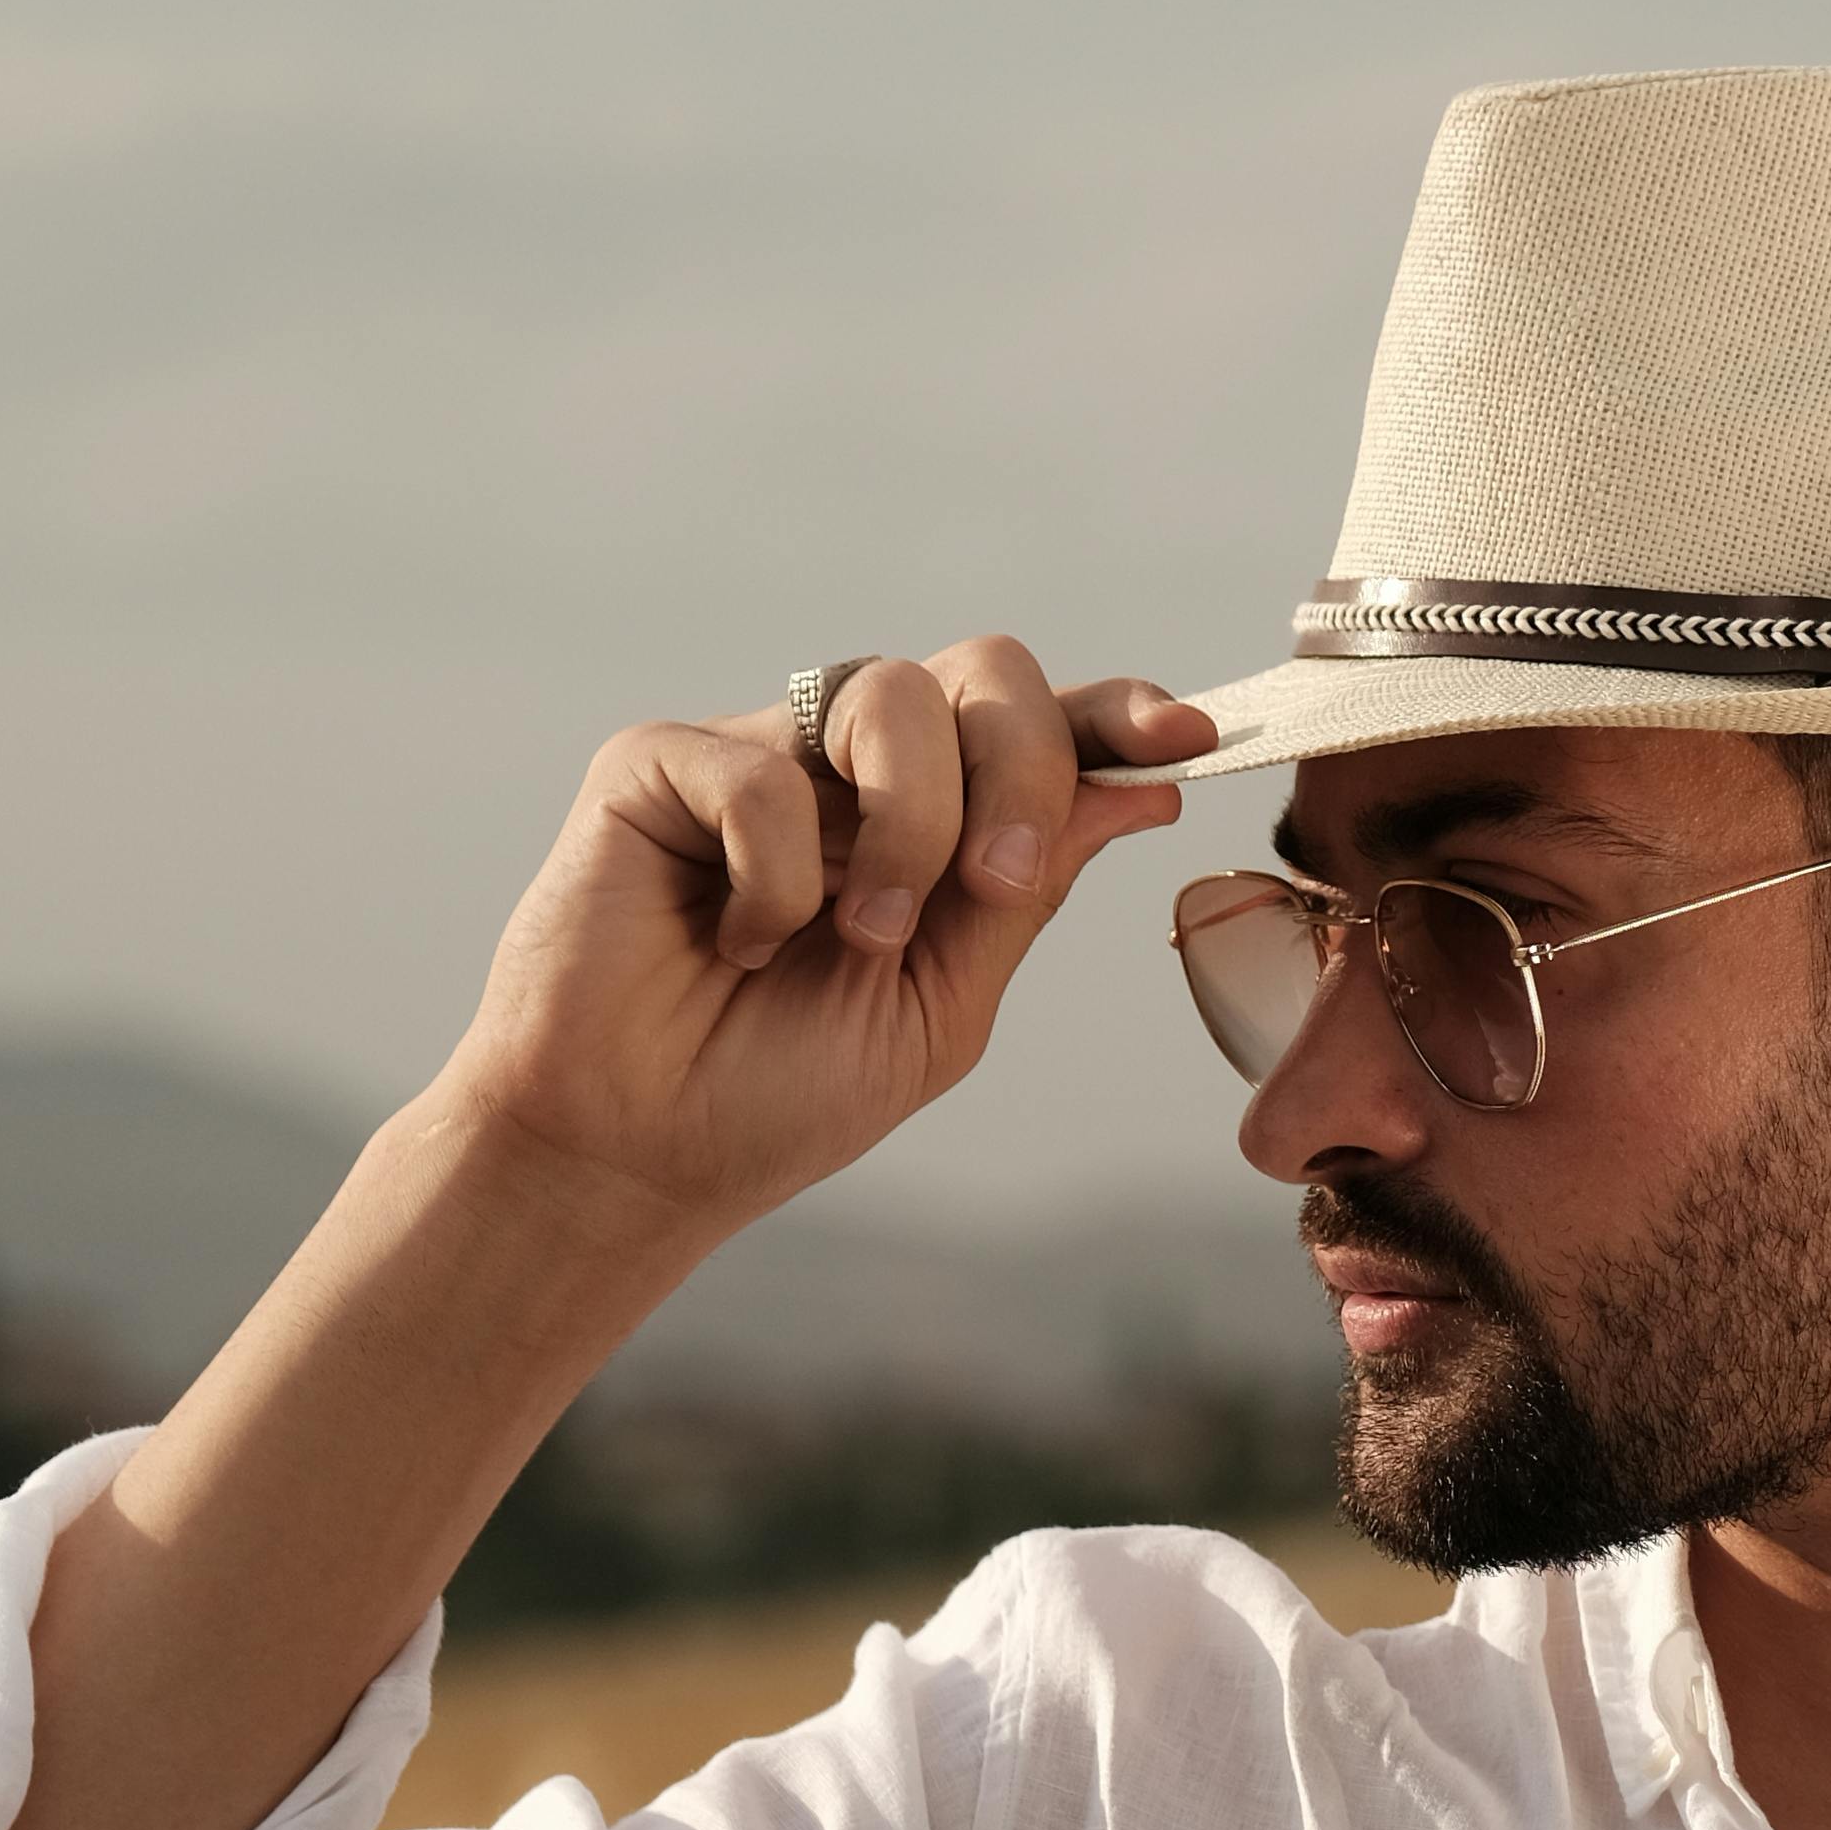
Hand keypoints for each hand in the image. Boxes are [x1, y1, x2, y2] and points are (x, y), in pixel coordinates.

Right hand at [444, 641, 1222, 1245]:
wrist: (639, 1156)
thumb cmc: (779, 1093)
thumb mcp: (942, 1007)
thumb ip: (1022, 894)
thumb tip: (1138, 791)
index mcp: (934, 821)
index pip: (1042, 731)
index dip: (1119, 714)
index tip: (1190, 737)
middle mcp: (853, 770)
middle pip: (984, 674)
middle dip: (1021, 769)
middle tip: (995, 882)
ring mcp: (760, 754)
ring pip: (887, 694)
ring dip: (908, 828)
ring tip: (861, 936)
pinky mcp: (658, 766)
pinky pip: (765, 772)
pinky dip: (776, 876)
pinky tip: (736, 942)